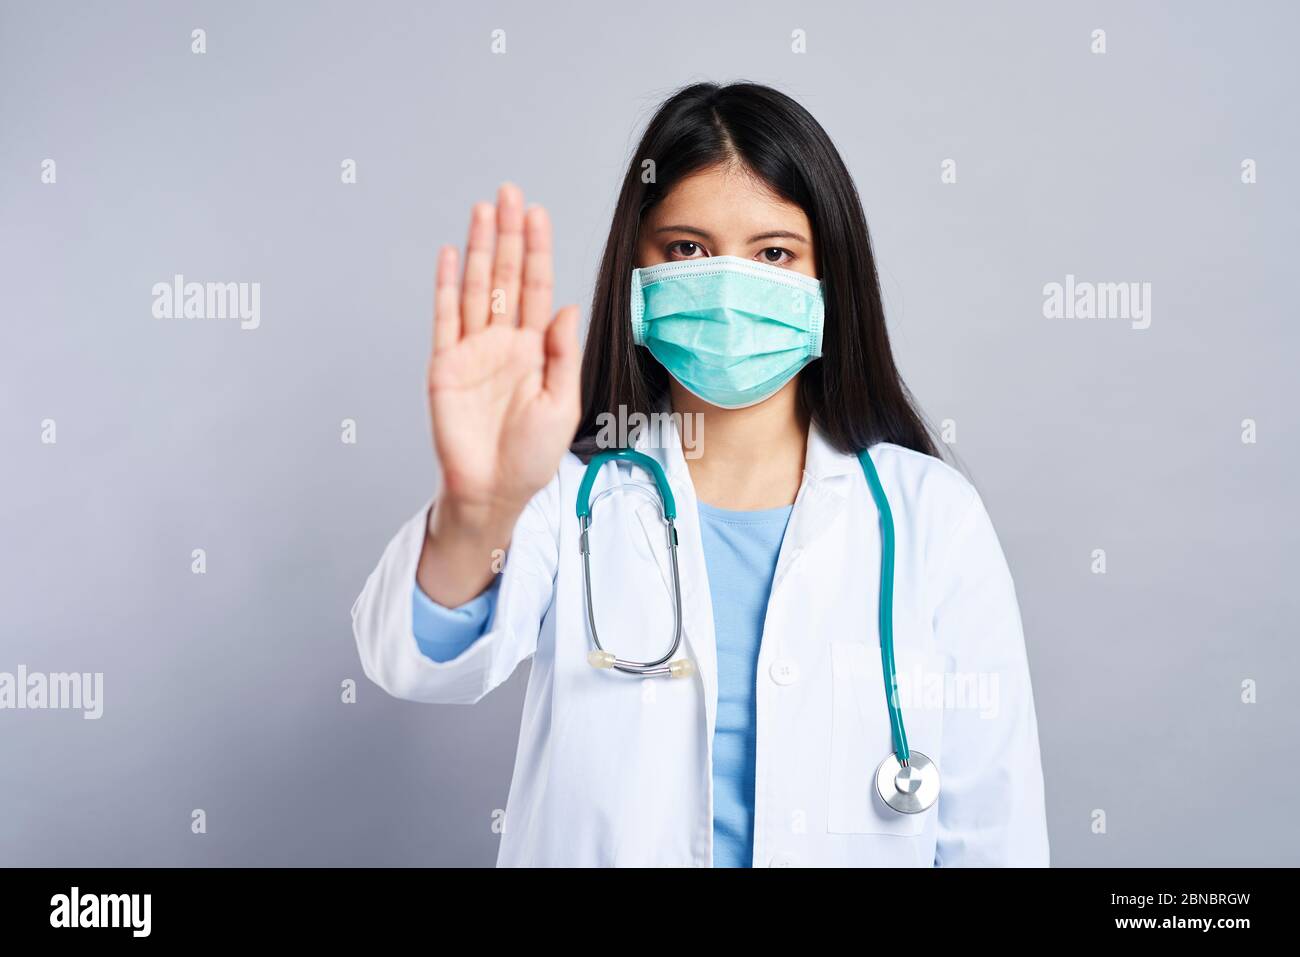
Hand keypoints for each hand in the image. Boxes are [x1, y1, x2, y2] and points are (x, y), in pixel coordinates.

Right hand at [427, 184, 581, 532]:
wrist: (493, 491)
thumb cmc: (531, 457)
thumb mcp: (562, 404)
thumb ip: (562, 355)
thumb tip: (567, 307)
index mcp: (535, 350)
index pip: (537, 288)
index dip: (537, 251)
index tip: (538, 213)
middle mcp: (503, 343)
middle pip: (505, 277)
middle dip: (508, 235)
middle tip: (509, 192)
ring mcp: (472, 351)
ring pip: (475, 288)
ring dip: (478, 249)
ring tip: (482, 209)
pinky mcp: (444, 366)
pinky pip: (443, 319)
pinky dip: (444, 287)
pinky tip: (448, 255)